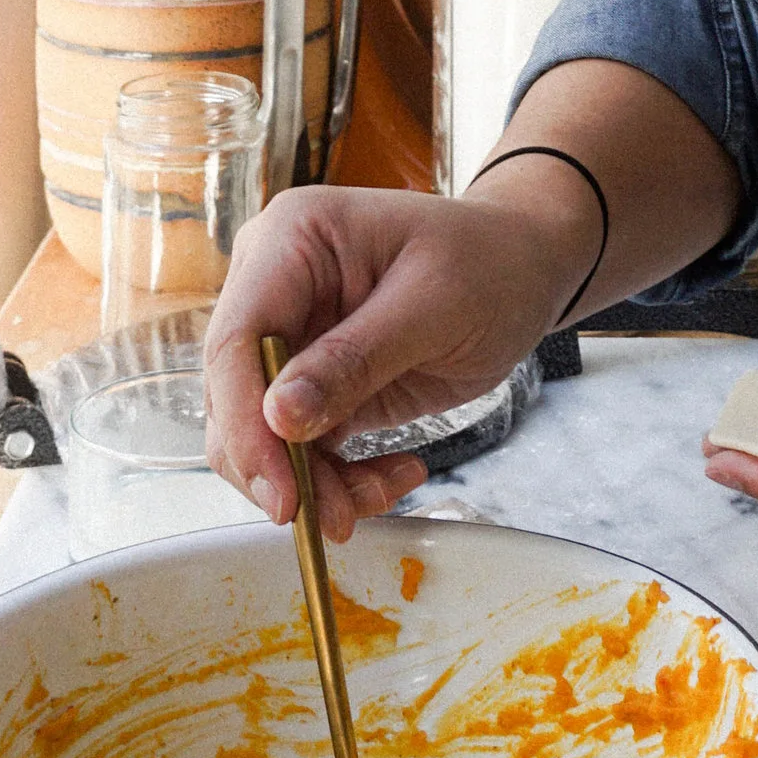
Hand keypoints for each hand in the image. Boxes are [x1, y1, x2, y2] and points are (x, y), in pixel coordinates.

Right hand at [202, 174, 596, 540]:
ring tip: (382, 495)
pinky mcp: (313, 381)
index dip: (246, 423)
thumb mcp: (434, 306)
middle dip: (282, 466)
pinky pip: (299, 445)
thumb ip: (355, 359)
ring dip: (313, 482)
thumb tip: (280, 417)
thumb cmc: (488, 263)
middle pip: (235, 395)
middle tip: (337, 517)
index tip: (284, 493)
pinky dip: (337, 477)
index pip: (235, 340)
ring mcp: (290, 335)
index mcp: (291, 240)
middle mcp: (272, 286)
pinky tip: (395, 476)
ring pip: (262, 433)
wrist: (523, 268)